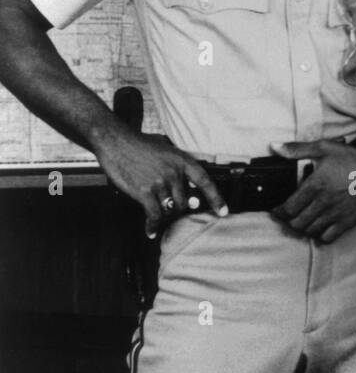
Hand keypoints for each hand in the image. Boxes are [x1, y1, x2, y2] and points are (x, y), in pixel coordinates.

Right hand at [92, 125, 226, 236]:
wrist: (115, 141)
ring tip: (156, 215)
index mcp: (182, 160)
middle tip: (170, 210)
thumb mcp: (166, 149)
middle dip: (179, 209)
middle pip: (185, 202)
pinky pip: (154, 215)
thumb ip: (178, 168)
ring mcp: (159, 183)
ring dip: (164, 215)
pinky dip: (152, 226)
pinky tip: (151, 232)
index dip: (216, 198)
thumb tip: (189, 191)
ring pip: (169, 209)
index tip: (223, 212)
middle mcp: (174, 173)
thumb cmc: (140, 145)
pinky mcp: (144, 192)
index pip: (205, 182)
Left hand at [269, 139, 355, 242]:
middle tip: (289, 215)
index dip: (279, 212)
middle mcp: (324, 203)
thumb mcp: (324, 147)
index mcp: (315, 185)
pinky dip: (319, 235)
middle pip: (297, 223)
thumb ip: (297, 149)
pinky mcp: (347, 222)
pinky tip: (319, 226)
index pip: (289, 208)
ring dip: (303, 228)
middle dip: (289, 221)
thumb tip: (275, 147)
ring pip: (310, 231)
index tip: (277, 210)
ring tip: (302, 220)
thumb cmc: (352, 159)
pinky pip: (327, 237)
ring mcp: (336, 214)